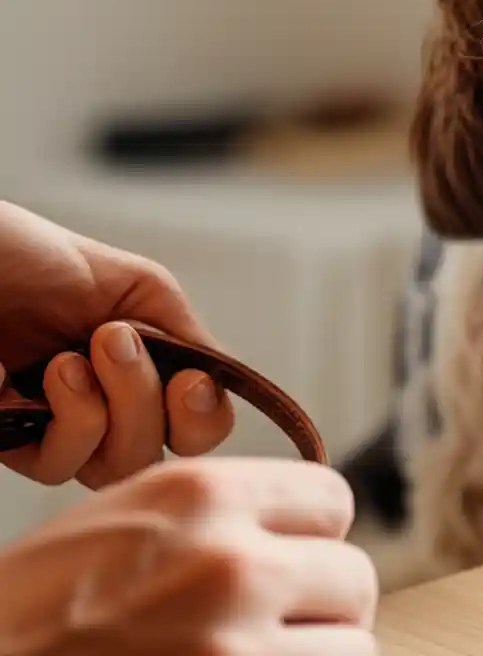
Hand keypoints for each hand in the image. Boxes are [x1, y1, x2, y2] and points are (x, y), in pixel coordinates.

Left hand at [0, 202, 234, 487]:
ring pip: (111, 466)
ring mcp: (55, 428)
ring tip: (64, 361)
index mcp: (144, 372)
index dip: (204, 420)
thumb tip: (220, 381)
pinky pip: (53, 464)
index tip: (191, 384)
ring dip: (96, 413)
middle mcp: (106, 408)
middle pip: (158, 455)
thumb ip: (186, 334)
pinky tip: (17, 375)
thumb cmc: (35, 256)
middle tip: (111, 342)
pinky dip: (50, 416)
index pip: (197, 427)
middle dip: (143, 403)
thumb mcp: (137, 285)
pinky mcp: (9, 440)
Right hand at [0, 459, 377, 655]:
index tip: (290, 556)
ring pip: (354, 643)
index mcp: (201, 495)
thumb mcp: (128, 520)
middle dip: (321, 601)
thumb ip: (224, 514)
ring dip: (316, 652)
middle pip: (354, 575)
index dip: (313, 534)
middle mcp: (231, 563)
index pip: (333, 499)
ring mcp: (237, 646)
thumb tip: (314, 530)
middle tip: (270, 622)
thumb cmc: (40, 608)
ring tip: (255, 655)